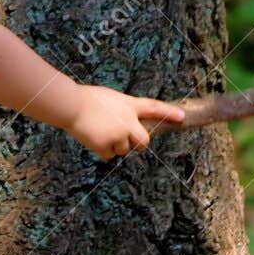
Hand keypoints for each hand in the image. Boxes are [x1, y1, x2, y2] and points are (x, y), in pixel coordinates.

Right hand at [65, 85, 186, 159]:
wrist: (71, 106)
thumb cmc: (86, 99)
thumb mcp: (110, 99)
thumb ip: (122, 111)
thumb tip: (126, 127)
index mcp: (129, 105)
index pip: (154, 107)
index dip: (169, 113)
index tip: (182, 116)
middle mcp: (128, 121)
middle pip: (143, 142)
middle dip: (136, 143)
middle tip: (125, 139)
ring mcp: (118, 135)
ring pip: (123, 150)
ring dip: (114, 146)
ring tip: (99, 132)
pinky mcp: (105, 145)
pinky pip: (108, 155)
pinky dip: (101, 150)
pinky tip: (92, 139)